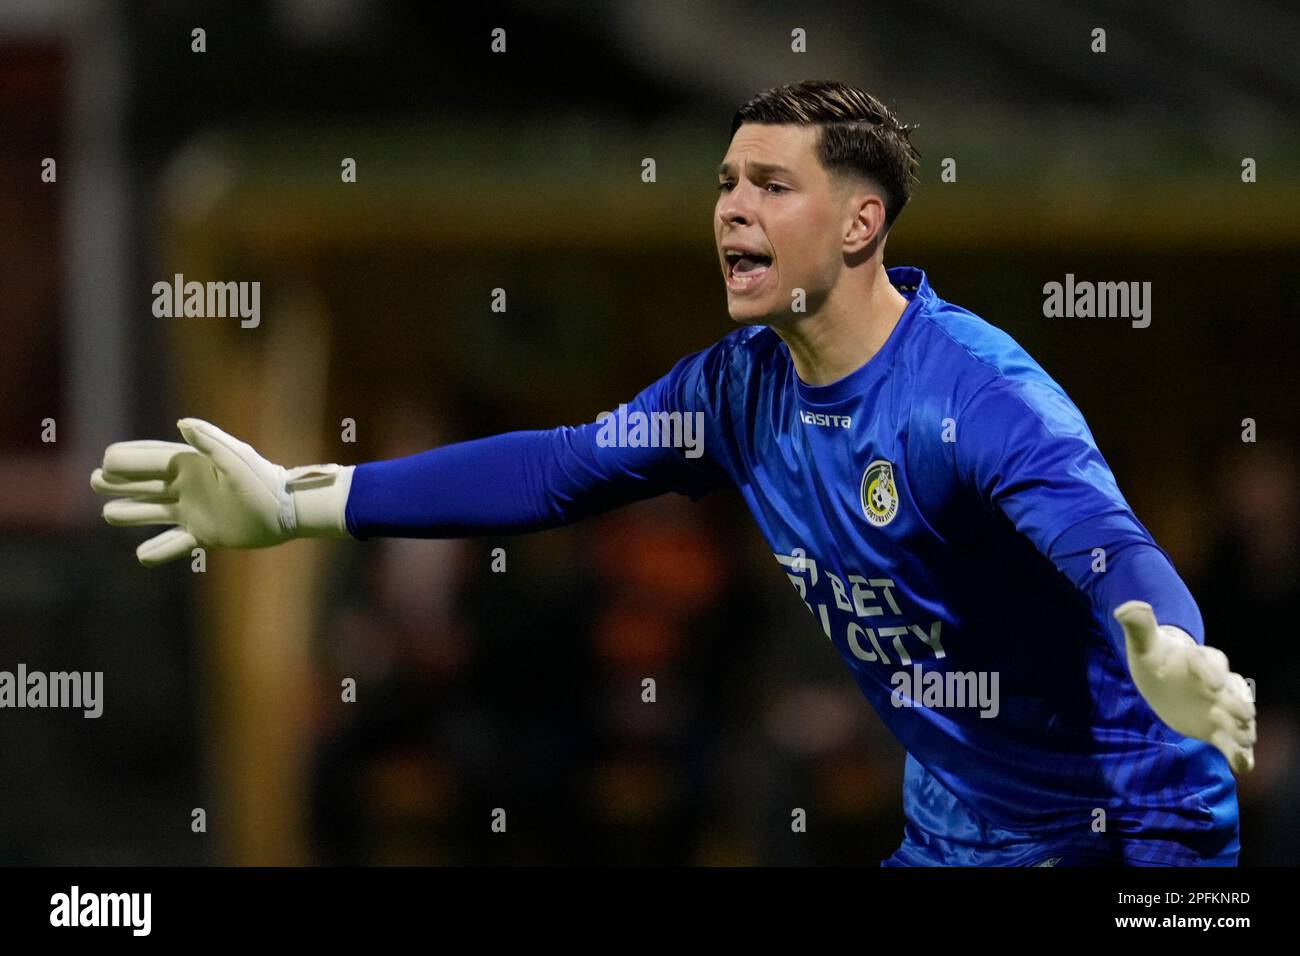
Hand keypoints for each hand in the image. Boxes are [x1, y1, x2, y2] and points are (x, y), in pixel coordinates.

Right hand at [91, 418, 352, 566]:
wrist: (287, 511)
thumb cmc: (263, 480)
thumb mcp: (236, 457)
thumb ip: (210, 441)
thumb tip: (181, 424)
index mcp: (192, 465)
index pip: (150, 460)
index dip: (127, 460)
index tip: (105, 462)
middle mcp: (188, 487)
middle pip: (144, 484)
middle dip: (119, 483)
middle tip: (95, 481)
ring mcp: (194, 511)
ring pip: (152, 511)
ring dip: (131, 512)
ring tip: (109, 513)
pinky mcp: (204, 534)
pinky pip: (174, 543)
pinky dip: (158, 551)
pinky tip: (141, 556)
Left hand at [1114, 600, 1255, 773]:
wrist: (1163, 678)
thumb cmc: (1154, 658)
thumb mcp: (1143, 643)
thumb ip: (1138, 626)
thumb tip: (1126, 607)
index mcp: (1198, 658)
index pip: (1210, 661)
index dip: (1213, 671)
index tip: (1213, 684)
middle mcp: (1217, 682)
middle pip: (1235, 690)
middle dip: (1239, 702)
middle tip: (1242, 714)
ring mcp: (1220, 706)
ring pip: (1240, 717)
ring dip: (1244, 728)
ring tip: (1245, 740)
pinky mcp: (1217, 729)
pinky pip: (1233, 742)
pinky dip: (1240, 754)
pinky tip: (1244, 766)